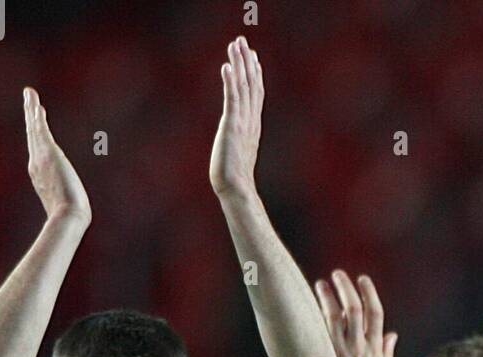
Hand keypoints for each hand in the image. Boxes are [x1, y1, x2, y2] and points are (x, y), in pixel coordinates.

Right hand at [24, 88, 89, 224]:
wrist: (67, 217)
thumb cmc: (70, 218)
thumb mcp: (66, 207)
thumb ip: (66, 205)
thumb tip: (75, 219)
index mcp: (39, 175)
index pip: (37, 149)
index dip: (36, 134)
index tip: (37, 121)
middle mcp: (36, 164)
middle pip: (32, 134)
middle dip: (31, 116)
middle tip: (30, 99)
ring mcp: (40, 158)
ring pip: (34, 128)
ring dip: (32, 109)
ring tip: (30, 93)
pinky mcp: (49, 153)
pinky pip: (41, 130)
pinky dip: (38, 117)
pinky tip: (37, 105)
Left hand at [210, 36, 262, 198]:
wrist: (237, 189)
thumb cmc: (235, 178)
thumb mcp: (239, 152)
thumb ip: (240, 141)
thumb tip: (237, 139)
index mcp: (253, 125)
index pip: (256, 94)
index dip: (255, 74)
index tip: (253, 57)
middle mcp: (250, 121)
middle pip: (251, 85)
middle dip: (247, 62)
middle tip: (243, 41)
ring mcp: (243, 123)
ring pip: (243, 87)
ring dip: (239, 64)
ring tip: (235, 45)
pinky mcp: (233, 127)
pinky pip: (232, 99)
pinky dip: (230, 81)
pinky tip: (227, 67)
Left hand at [315, 270, 397, 356]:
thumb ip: (387, 352)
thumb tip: (392, 334)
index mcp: (375, 348)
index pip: (375, 313)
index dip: (369, 293)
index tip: (362, 279)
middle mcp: (359, 346)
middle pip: (354, 309)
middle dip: (347, 288)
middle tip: (338, 274)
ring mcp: (341, 352)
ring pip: (335, 316)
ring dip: (328, 297)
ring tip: (321, 284)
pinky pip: (320, 332)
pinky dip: (317, 316)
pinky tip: (309, 306)